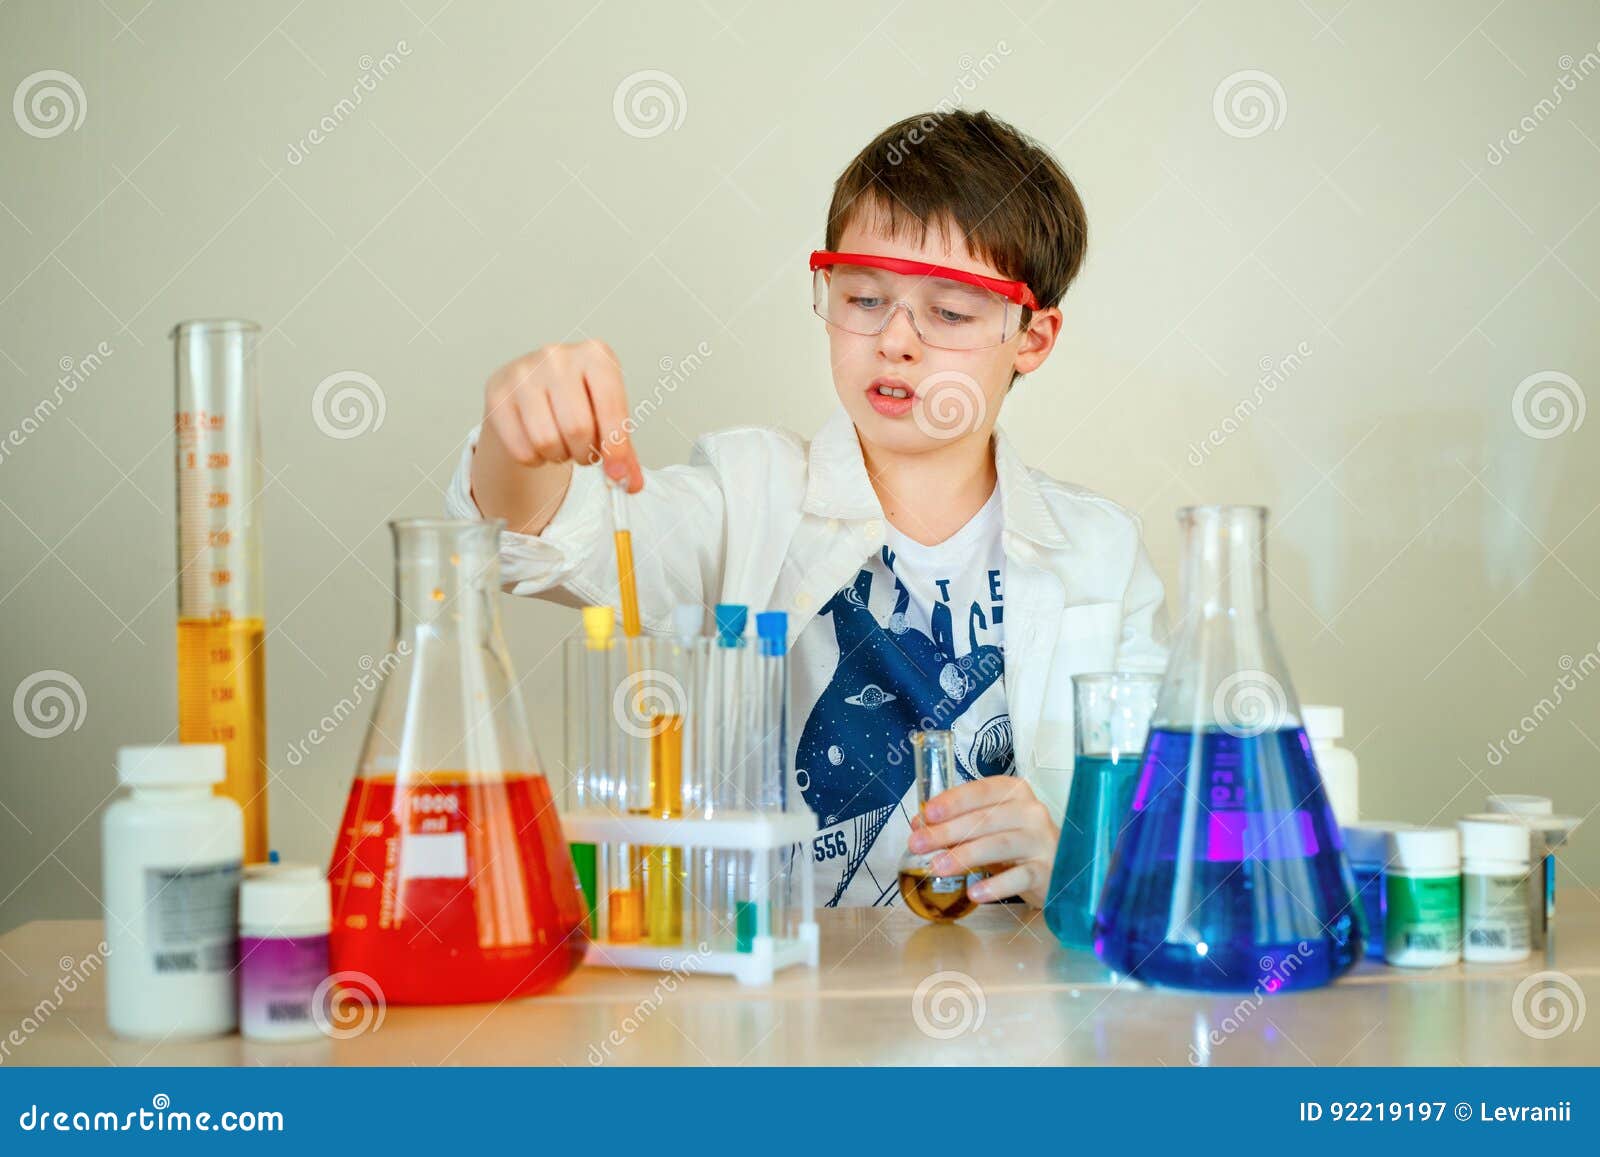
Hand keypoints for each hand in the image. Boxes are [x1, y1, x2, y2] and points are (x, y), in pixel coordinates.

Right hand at [482, 339, 642, 490]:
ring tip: (562, 445)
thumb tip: (630, 483)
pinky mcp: (498, 394)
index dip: (616, 446)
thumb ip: (622, 451)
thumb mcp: (606, 416)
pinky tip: (538, 444)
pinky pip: (521, 448)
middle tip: (585, 452)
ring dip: (559, 457)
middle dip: (585, 453)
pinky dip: (535, 459)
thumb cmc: (578, 400)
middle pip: (578, 428)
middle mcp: (558, 356)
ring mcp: (524, 373)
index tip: (617, 472)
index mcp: (595, 354)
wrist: (533, 387)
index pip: (611, 406)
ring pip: (547, 441)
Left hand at [906, 777, 1058, 907]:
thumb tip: (920, 825)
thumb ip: (956, 824)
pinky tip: (974, 894)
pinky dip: (995, 885)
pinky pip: (1019, 877)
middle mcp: (1031, 812)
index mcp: (1014, 793)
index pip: (981, 790)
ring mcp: (1041, 841)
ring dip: (965, 855)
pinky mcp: (1046, 871)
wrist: (1058, 870)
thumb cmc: (1017, 844)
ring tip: (938, 867)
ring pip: (1000, 844)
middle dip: (948, 831)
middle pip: (985, 818)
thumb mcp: (987, 829)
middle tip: (918, 844)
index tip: (927, 813)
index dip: (954, 801)